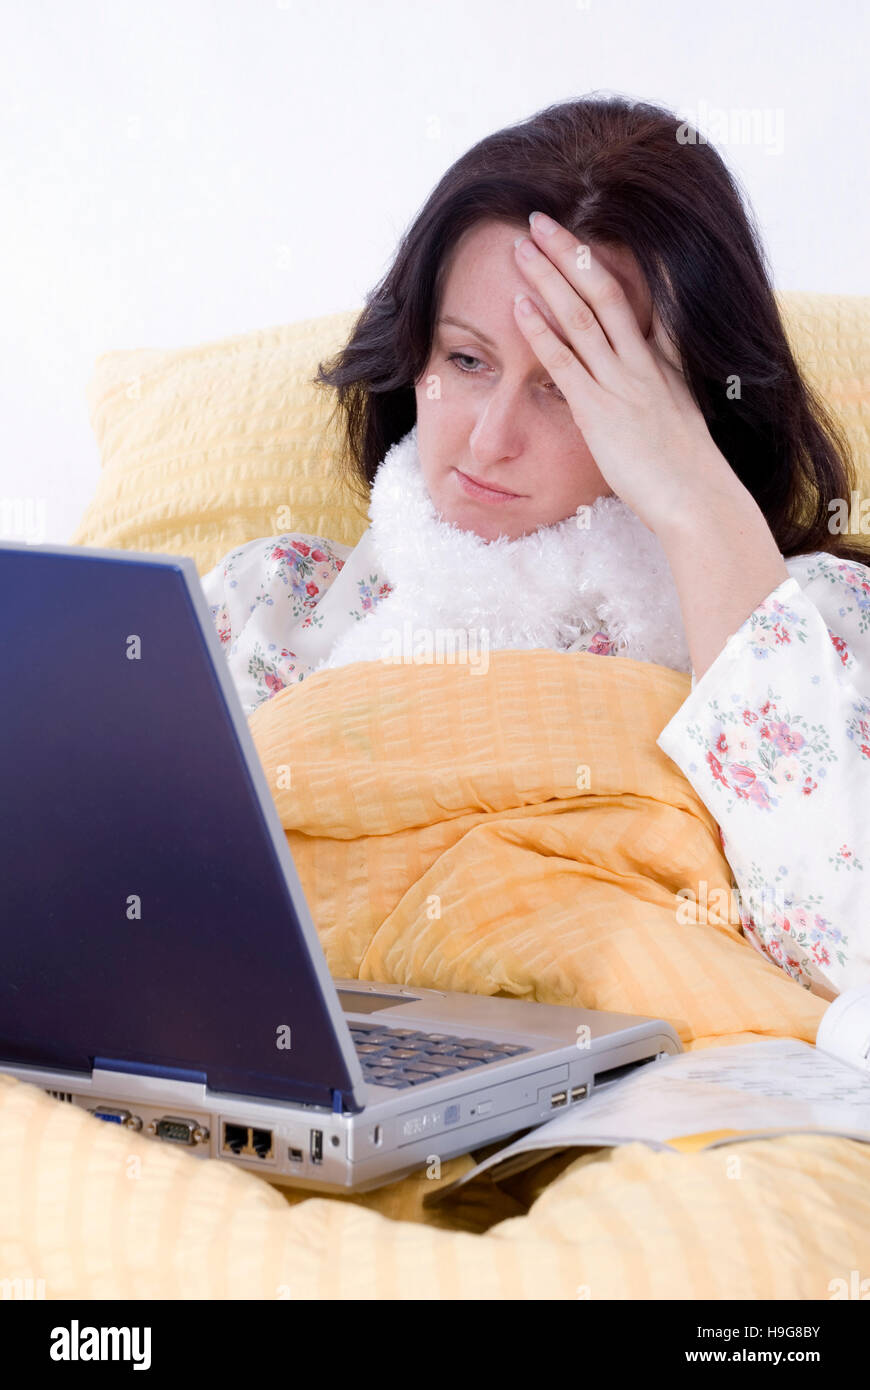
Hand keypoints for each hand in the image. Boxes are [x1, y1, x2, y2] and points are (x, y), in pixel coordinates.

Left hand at [512, 212, 742, 535]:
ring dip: (548, 277)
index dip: (613, 262)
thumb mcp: (681, 425)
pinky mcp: (600, 410)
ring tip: (521, 245)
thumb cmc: (688, 478)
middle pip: (603, 291)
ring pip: (581, 315)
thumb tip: (646, 403)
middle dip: (570, 252)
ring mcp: (622, 384)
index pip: (642, 297)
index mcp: (665, 363)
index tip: (591, 232)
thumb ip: (662, 401)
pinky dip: (541, 330)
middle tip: (540, 220)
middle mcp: (643, 363)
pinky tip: (520, 304)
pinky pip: (565, 360)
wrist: (698, 502)